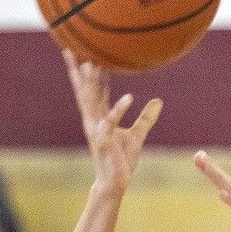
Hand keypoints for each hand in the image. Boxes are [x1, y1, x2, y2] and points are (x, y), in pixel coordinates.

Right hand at [63, 50, 161, 196]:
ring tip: (92, 63)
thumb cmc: (121, 159)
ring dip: (92, 83)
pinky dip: (119, 110)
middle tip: (71, 49)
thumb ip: (146, 118)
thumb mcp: (137, 135)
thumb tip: (159, 101)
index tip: (84, 52)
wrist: (115, 182)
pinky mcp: (105, 141)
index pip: (94, 90)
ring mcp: (97, 130)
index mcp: (99, 118)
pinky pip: (111, 122)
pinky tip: (130, 97)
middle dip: (77, 71)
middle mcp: (93, 121)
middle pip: (84, 91)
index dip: (90, 72)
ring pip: (92, 102)